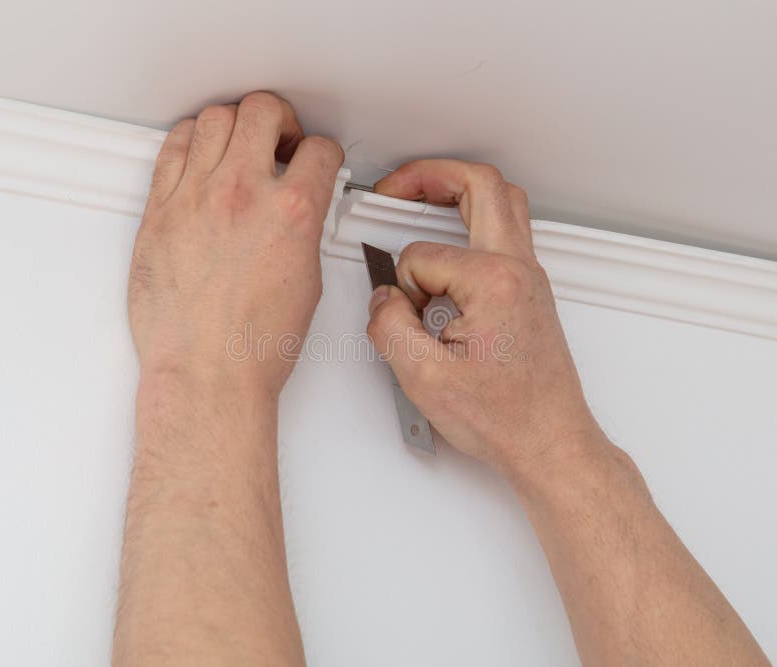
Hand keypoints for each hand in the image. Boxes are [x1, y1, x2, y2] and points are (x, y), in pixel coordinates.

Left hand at [128, 92, 343, 397]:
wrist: (207, 374)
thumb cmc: (254, 344)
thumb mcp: (307, 283)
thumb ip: (303, 233)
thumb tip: (300, 213)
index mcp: (291, 214)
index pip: (319, 151)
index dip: (323, 153)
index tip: (315, 160)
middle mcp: (242, 195)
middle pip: (262, 111)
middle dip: (280, 121)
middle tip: (280, 142)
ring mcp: (195, 198)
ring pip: (214, 118)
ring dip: (235, 125)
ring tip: (238, 147)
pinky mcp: (159, 211)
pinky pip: (172, 147)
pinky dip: (190, 141)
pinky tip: (199, 157)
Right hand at [367, 159, 602, 483]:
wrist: (549, 442)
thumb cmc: (506, 418)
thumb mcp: (424, 378)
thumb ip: (389, 326)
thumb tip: (383, 299)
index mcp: (494, 282)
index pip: (423, 257)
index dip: (401, 286)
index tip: (401, 312)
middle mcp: (519, 270)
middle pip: (480, 186)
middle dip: (431, 175)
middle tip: (397, 186)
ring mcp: (529, 278)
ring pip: (501, 203)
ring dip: (459, 192)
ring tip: (422, 199)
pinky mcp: (530, 292)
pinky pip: (504, 234)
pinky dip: (473, 224)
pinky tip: (448, 245)